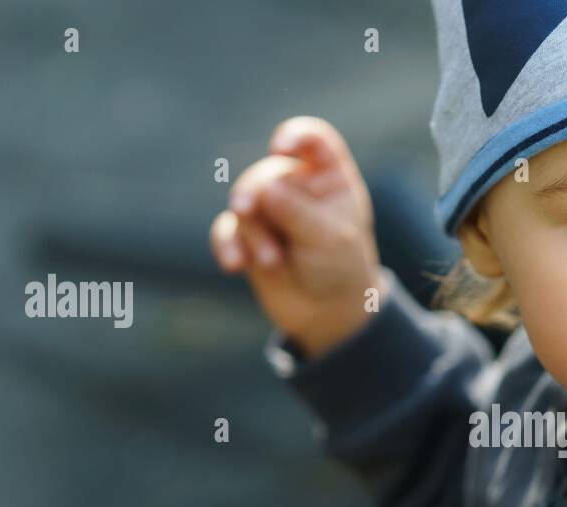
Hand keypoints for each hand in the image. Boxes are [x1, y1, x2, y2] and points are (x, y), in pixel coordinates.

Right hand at [208, 116, 386, 356]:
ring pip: (244, 203)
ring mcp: (269, 209)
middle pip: (267, 173)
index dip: (294, 136)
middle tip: (247, 209)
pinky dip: (227, 244)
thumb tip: (263, 188)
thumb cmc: (340, 266)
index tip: (279, 148)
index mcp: (328, 176)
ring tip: (271, 261)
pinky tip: (234, 264)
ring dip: (252, 232)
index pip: (312, 140)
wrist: (327, 310)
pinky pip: (226, 230)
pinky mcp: (247, 235)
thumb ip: (297, 212)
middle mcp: (296, 185)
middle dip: (255, 192)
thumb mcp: (330, 239)